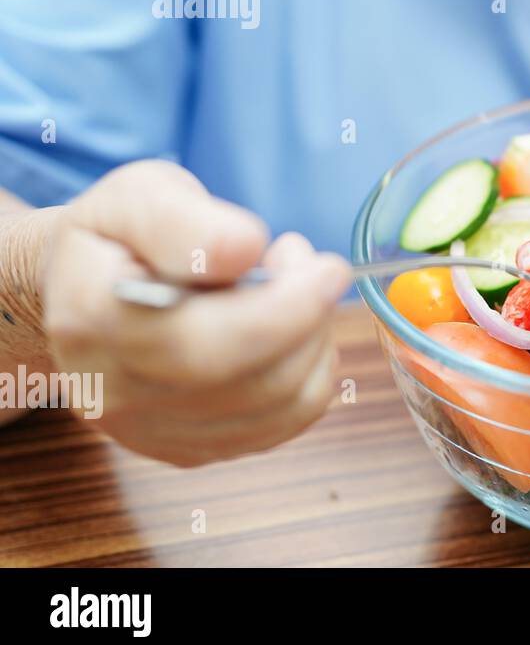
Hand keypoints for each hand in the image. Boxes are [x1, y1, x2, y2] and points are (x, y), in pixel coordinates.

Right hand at [42, 160, 351, 465]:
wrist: (87, 288)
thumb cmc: (119, 236)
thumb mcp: (139, 196)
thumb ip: (186, 221)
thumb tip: (245, 250)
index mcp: (90, 321)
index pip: (201, 343)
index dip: (284, 309)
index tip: (327, 267)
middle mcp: (113, 392)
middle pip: (250, 381)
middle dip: (309, 318)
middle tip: (312, 265)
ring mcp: (150, 431)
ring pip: (279, 405)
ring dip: (315, 340)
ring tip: (295, 289)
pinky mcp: (187, 447)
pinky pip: (284, 422)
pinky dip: (310, 372)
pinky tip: (290, 330)